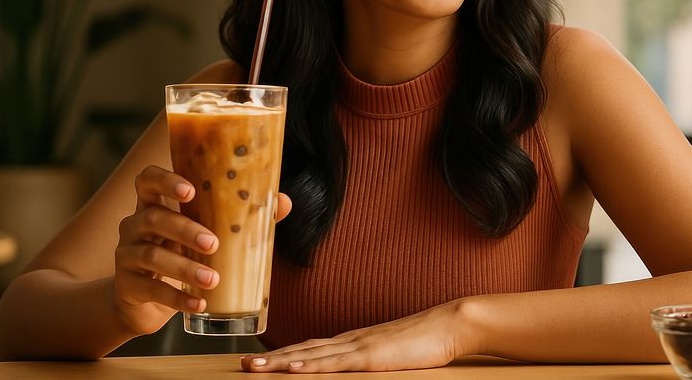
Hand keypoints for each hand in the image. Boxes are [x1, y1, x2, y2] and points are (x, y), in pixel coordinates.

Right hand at [113, 165, 291, 335]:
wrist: (143, 302)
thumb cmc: (180, 255)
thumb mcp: (203, 234)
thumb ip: (239, 217)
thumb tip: (283, 202)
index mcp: (153, 204)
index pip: (147, 180)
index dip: (165, 180)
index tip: (190, 189)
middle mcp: (134, 226)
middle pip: (153, 217)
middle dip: (185, 229)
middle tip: (214, 243)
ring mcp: (125, 256)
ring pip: (151, 255)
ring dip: (185, 268)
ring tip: (213, 279)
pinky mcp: (126, 287)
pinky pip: (151, 291)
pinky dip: (177, 299)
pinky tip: (199, 304)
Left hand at [241, 299, 472, 372]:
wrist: (450, 323)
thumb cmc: (427, 341)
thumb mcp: (393, 354)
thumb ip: (374, 359)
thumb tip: (360, 368)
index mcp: (355, 341)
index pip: (312, 347)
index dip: (285, 353)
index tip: (260, 359)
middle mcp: (351, 340)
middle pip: (303, 349)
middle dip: (272, 358)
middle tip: (241, 364)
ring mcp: (360, 346)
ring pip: (311, 355)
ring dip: (280, 362)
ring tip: (254, 367)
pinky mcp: (371, 356)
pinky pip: (335, 362)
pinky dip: (310, 365)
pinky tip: (292, 368)